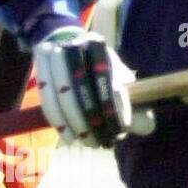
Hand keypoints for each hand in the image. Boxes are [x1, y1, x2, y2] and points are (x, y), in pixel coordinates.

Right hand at [33, 26, 154, 147]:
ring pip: (62, 96)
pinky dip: (58, 122)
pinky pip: (46, 99)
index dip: (115, 106)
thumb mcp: (119, 83)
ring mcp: (55, 51)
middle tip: (101, 141)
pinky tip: (68, 136)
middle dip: (92, 120)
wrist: (66, 51)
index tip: (121, 129)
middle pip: (82, 88)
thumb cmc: (98, 75)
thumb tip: (147, 126)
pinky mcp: (40, 62)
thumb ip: (136, 104)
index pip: (108, 79)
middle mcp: (76, 44)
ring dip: (75, 125)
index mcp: (99, 47)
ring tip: (86, 142)